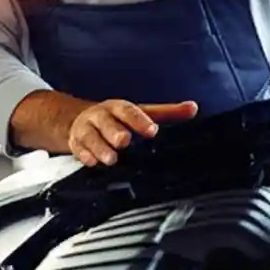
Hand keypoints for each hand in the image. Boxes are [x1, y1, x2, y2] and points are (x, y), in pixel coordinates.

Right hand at [69, 99, 198, 166]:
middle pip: (106, 122)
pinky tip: (91, 162)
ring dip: (100, 147)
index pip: (128, 110)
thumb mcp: (140, 112)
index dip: (139, 120)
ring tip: (111, 159)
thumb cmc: (117, 118)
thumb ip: (167, 112)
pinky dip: (84, 155)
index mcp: (118, 107)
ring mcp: (86, 129)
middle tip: (125, 141)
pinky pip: (78, 149)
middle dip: (115, 131)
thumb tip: (194, 108)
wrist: (78, 120)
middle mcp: (100, 116)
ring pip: (91, 137)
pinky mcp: (75, 143)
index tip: (152, 131)